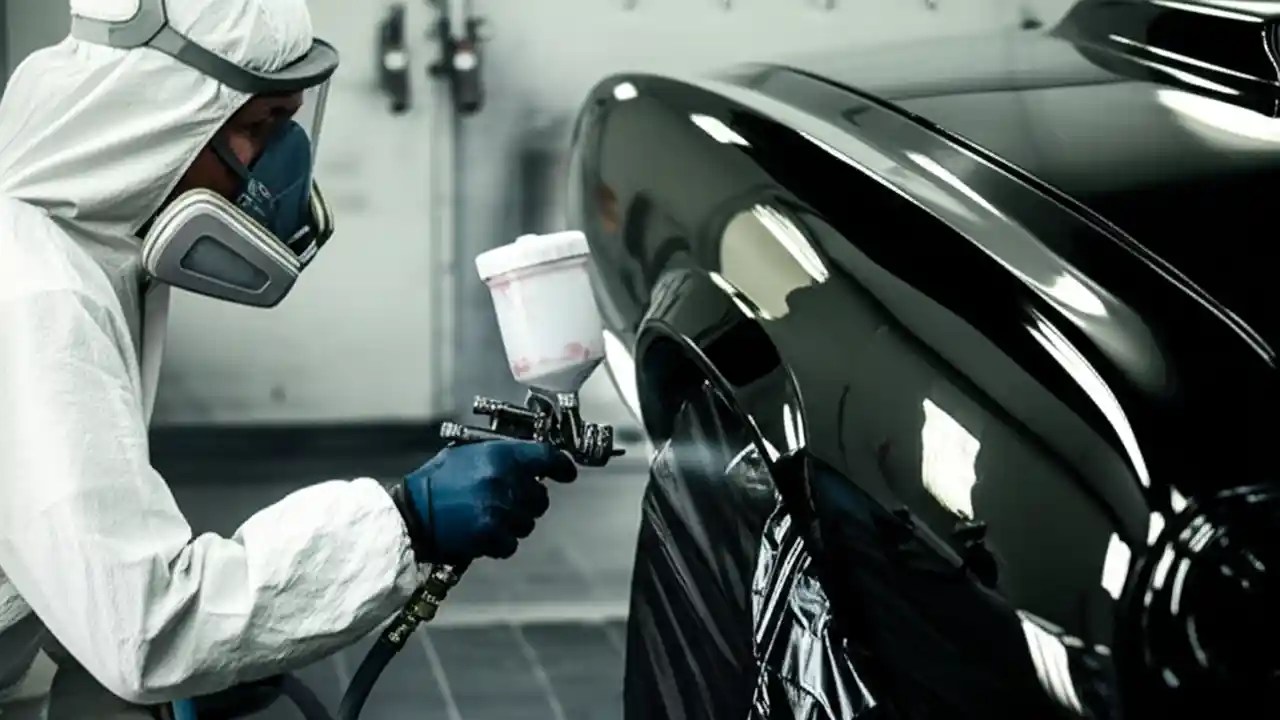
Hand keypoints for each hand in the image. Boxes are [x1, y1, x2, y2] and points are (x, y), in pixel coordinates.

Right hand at [391, 440, 576, 564]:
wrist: (410, 515)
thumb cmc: (435, 482)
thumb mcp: (466, 453)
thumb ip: (500, 455)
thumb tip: (527, 460)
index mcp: (500, 456)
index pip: (546, 457)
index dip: (562, 466)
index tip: (567, 473)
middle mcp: (506, 481)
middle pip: (540, 497)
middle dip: (528, 500)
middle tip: (507, 501)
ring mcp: (500, 511)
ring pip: (528, 522)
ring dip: (514, 523)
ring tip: (488, 517)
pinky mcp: (491, 536)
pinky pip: (512, 543)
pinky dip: (501, 542)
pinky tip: (483, 535)